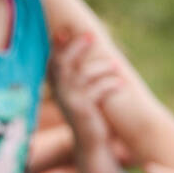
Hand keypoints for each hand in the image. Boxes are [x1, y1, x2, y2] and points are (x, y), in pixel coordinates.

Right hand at [50, 32, 121, 148]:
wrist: (92, 141)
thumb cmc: (90, 110)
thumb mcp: (82, 89)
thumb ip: (80, 68)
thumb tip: (88, 38)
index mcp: (58, 86)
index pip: (52, 61)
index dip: (56, 46)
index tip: (64, 31)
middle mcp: (60, 93)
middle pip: (62, 64)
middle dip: (76, 48)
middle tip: (92, 36)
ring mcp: (69, 102)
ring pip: (82, 75)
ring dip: (102, 67)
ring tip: (117, 66)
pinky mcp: (82, 112)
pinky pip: (96, 92)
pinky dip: (110, 85)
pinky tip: (121, 84)